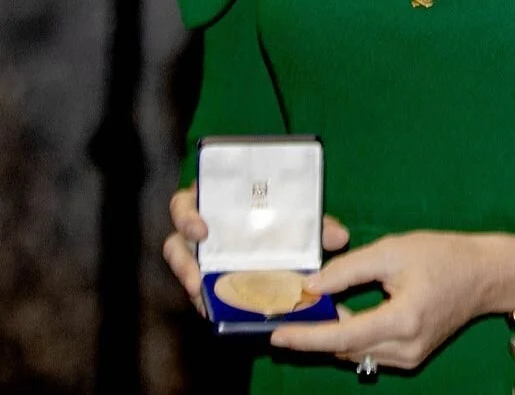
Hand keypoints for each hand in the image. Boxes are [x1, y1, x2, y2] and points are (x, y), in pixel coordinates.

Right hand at [162, 184, 350, 316]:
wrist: (282, 244)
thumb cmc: (282, 220)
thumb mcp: (295, 221)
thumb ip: (314, 225)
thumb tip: (339, 236)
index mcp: (215, 203)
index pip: (186, 203)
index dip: (187, 215)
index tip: (202, 229)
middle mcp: (201, 229)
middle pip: (176, 239)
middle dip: (181, 257)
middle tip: (195, 275)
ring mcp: (200, 257)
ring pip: (182, 269)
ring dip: (189, 284)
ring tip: (201, 298)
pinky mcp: (204, 280)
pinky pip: (197, 291)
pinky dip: (204, 301)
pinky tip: (214, 312)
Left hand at [269, 231, 496, 369]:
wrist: (484, 275)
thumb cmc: (442, 255)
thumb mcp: (393, 250)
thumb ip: (350, 269)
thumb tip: (313, 285)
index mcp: (402, 320)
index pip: (342, 336)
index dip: (307, 337)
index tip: (276, 334)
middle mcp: (405, 348)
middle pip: (345, 348)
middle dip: (315, 333)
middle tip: (288, 313)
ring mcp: (410, 358)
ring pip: (357, 352)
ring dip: (333, 335)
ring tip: (310, 312)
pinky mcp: (412, 357)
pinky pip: (371, 351)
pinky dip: (352, 336)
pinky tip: (341, 315)